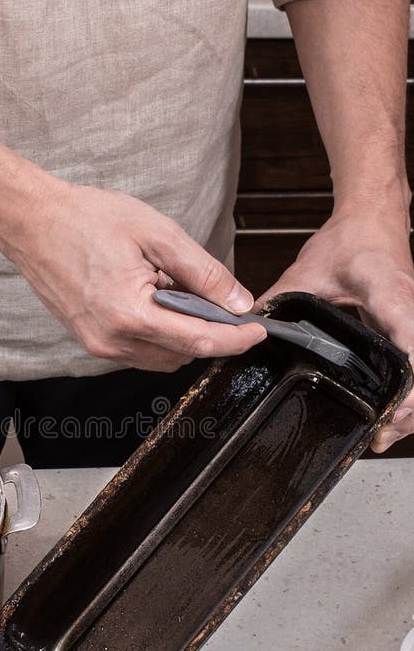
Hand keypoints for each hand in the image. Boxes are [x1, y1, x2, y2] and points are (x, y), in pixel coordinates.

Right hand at [0, 177, 265, 371]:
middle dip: (210, 333)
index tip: (259, 331)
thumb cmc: (85, 220)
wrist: (31, 223)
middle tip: (217, 298)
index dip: (234, 339)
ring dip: (183, 334)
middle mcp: (112, 340)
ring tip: (174, 290)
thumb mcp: (156, 234)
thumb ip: (203, 272)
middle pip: (183, 354)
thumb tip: (238, 301)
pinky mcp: (92, 343)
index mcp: (129, 314)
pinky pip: (140, 352)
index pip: (198, 341)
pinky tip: (154, 300)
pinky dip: (160, 334)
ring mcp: (99, 346)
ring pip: (163, 358)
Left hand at [255, 200, 413, 451]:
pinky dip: (411, 389)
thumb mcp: (309, 269)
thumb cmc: (353, 237)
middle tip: (382, 436)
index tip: (393, 412)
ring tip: (386, 431)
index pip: (413, 345)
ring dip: (413, 404)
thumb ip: (280, 299)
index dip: (409, 386)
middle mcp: (413, 311)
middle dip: (410, 409)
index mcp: (392, 297)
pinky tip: (392, 408)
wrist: (375, 214)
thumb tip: (251, 327)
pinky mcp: (412, 325)